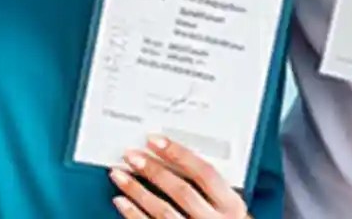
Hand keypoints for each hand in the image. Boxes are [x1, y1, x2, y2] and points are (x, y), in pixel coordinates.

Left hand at [109, 135, 247, 218]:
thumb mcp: (230, 206)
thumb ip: (212, 186)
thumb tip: (175, 156)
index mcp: (232, 206)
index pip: (204, 172)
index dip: (179, 153)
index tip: (155, 140)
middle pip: (181, 190)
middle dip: (153, 170)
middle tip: (132, 155)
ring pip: (162, 211)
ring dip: (136, 191)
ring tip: (119, 174)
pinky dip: (133, 214)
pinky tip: (121, 201)